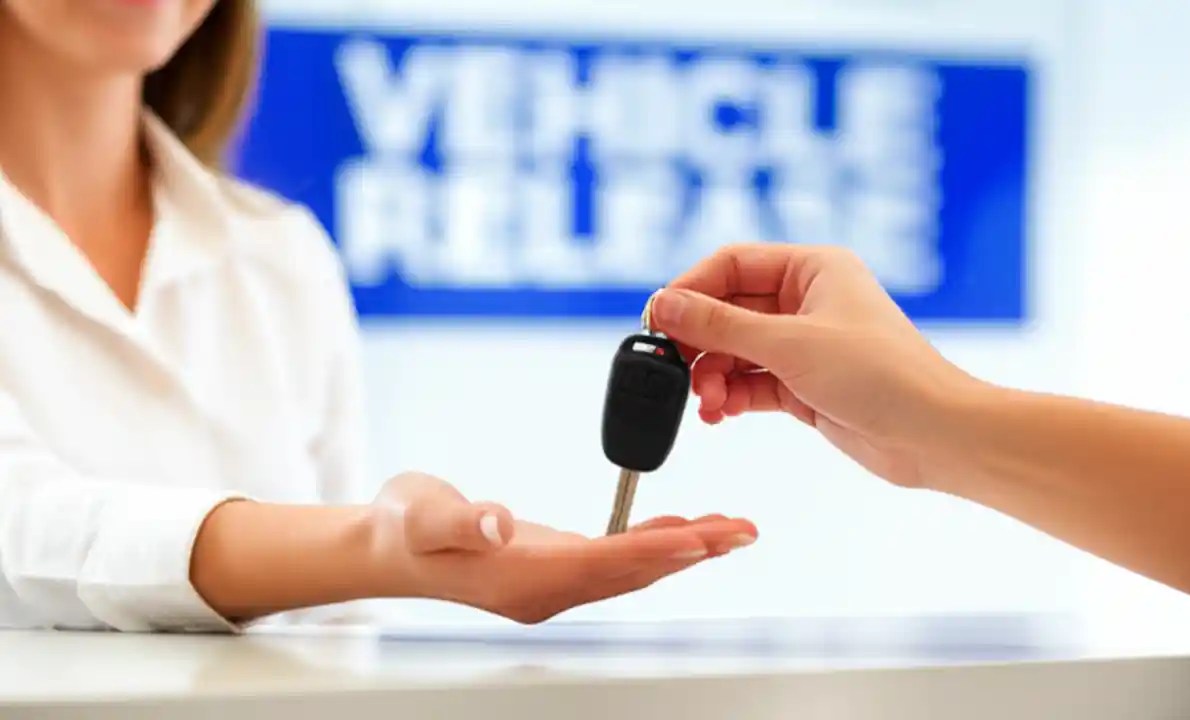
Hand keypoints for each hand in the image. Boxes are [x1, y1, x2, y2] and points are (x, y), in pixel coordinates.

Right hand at [369, 472, 756, 622]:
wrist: (388, 546)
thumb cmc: (405, 528)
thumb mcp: (426, 515)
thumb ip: (464, 520)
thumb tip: (500, 524)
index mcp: (524, 581)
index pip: (604, 564)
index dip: (655, 548)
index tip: (702, 535)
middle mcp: (548, 590)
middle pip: (634, 571)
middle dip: (692, 550)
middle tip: (742, 530)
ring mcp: (553, 583)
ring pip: (633, 568)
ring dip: (684, 549)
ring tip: (730, 530)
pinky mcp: (554, 566)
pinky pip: (618, 559)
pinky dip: (654, 542)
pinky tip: (678, 528)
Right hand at [652, 243, 981, 487]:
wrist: (933, 436)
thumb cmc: (880, 375)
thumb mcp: (790, 344)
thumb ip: (721, 326)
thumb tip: (664, 304)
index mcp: (812, 268)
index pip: (732, 265)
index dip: (691, 289)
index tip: (658, 320)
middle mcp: (807, 300)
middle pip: (728, 310)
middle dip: (700, 343)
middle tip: (673, 370)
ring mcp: (805, 345)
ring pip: (735, 352)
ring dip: (712, 376)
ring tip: (708, 402)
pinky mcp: (804, 385)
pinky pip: (750, 383)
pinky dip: (730, 396)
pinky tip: (718, 413)